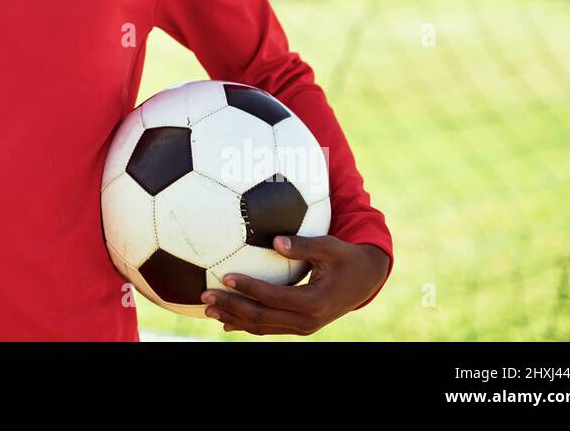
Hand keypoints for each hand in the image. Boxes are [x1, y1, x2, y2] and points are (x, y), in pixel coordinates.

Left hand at [199, 235, 389, 335]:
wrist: (365, 281)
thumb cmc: (345, 258)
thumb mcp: (330, 246)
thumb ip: (304, 245)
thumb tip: (276, 240)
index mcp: (314, 301)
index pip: (273, 297)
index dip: (249, 288)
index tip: (225, 276)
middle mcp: (307, 320)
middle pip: (262, 317)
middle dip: (231, 308)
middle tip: (205, 297)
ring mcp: (303, 327)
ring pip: (262, 327)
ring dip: (233, 319)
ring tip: (208, 309)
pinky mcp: (299, 326)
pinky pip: (268, 328)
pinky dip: (246, 325)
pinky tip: (225, 321)